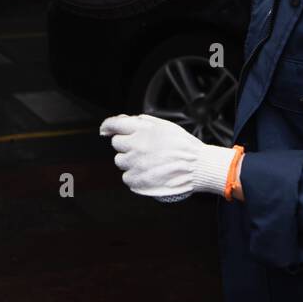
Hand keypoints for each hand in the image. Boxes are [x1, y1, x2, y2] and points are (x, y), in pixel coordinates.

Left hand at [100, 113, 237, 201]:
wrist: (197, 166)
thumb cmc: (184, 146)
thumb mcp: (164, 125)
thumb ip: (142, 122)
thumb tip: (124, 121)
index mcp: (142, 130)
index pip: (114, 124)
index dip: (108, 126)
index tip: (105, 130)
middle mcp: (135, 146)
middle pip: (117, 144)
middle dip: (126, 145)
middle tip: (142, 149)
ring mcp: (135, 164)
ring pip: (120, 161)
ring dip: (130, 161)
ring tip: (148, 162)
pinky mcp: (137, 180)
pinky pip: (127, 177)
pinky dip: (135, 176)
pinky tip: (148, 173)